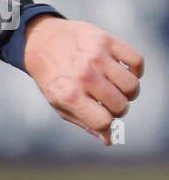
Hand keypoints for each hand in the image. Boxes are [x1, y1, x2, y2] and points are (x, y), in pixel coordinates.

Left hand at [22, 15, 143, 145]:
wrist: (42, 42)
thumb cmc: (53, 78)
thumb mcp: (59, 103)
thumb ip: (84, 122)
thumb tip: (109, 139)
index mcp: (69, 95)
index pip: (104, 121)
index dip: (108, 124)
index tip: (104, 117)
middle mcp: (84, 76)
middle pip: (121, 105)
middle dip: (119, 108)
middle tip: (109, 101)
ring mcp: (96, 57)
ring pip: (132, 85)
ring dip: (129, 92)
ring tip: (117, 88)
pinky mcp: (107, 40)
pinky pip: (137, 61)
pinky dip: (136, 70)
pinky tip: (123, 72)